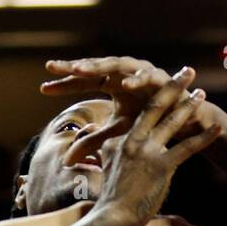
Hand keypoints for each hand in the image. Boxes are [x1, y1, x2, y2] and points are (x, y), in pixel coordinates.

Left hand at [42, 56, 226, 164]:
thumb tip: (67, 160)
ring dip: (99, 66)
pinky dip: (136, 80)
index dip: (64, 85)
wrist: (184, 125)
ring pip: (117, 65)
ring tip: (79, 70)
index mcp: (112, 84)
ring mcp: (143, 72)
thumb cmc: (150, 125)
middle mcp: (125, 74)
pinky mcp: (162, 79)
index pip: (84, 82)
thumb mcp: (117, 134)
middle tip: (53, 67)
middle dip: (75, 67)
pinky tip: (123, 84)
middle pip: (95, 67)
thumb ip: (93, 141)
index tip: (43, 88)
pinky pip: (147, 77)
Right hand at [90, 69, 222, 225]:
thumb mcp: (105, 164)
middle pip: (156, 107)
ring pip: (173, 122)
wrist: (112, 217)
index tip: (167, 83)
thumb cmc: (111, 196)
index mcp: (123, 140)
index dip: (156, 95)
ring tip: (202, 93)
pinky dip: (204, 137)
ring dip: (189, 106)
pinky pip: (187, 147)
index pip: (141, 112)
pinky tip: (217, 128)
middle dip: (173, 86)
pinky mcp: (162, 166)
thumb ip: (105, 147)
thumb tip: (92, 134)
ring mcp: (149, 152)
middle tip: (188, 71)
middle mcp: (135, 141)